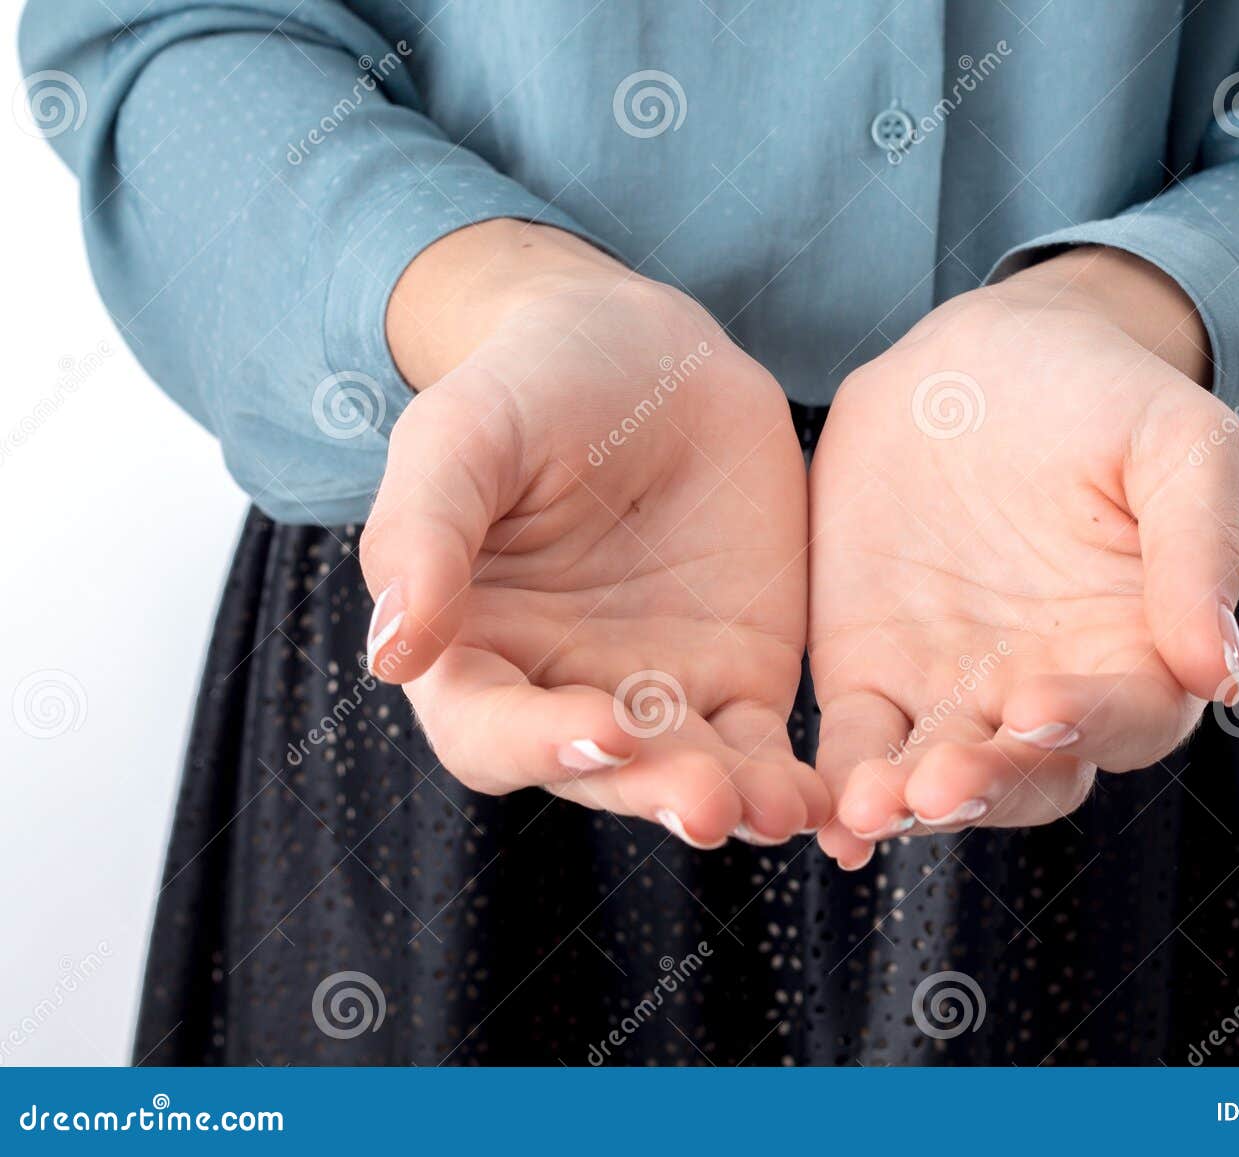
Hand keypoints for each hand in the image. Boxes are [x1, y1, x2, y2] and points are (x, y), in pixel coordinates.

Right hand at [360, 220, 826, 847]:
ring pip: (687, 775)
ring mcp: (656, 693)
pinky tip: (826, 795)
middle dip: (652, 790)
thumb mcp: (462, 435)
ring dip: (732, 801)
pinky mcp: (738, 680)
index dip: (538, 742)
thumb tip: (391, 654)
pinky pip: (764, 750)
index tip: (605, 725)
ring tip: (779, 808)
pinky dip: (792, 782)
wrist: (652, 353)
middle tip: (708, 800)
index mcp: (473, 650)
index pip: (490, 731)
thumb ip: (422, 535)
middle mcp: (560, 690)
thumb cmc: (531, 385)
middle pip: (599, 772)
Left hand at [808, 247, 1238, 868]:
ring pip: (937, 777)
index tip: (1041, 710)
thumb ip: (1201, 549)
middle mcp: (1046, 694)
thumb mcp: (1176, 442)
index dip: (1091, 725)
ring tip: (871, 804)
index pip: (1128, 719)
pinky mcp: (870, 677)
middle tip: (941, 784)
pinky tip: (825, 810)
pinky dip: (840, 783)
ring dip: (907, 801)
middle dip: (988, 786)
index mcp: (1136, 652)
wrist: (975, 358)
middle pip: (1030, 776)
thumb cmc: (1101, 395)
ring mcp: (952, 694)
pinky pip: (856, 746)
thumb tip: (1219, 676)